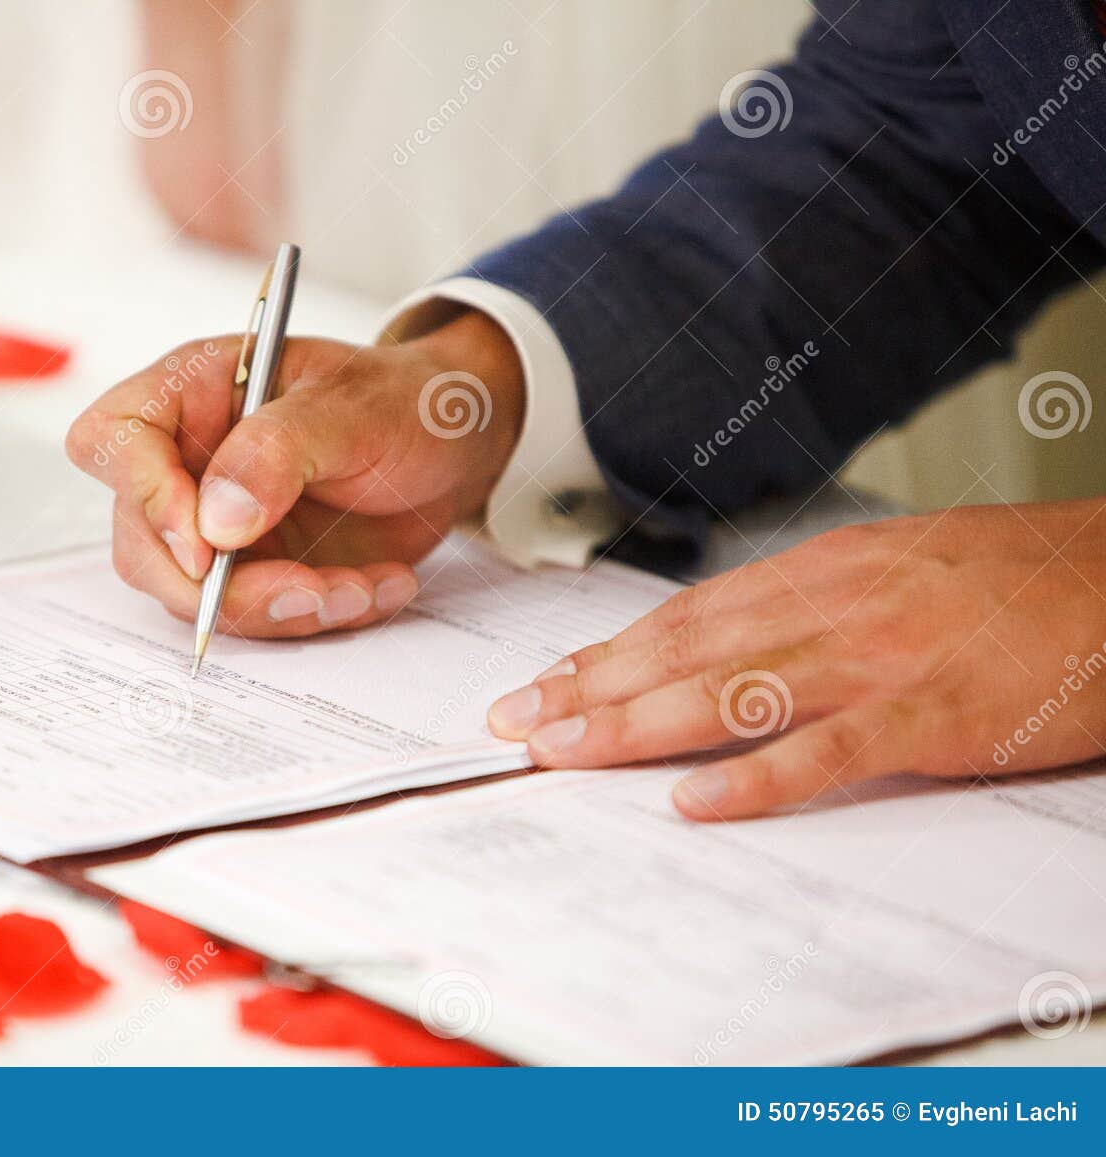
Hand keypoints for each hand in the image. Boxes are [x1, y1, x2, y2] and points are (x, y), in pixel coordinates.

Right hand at [66, 308, 523, 635]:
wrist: (455, 447)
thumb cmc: (401, 401)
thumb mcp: (353, 408)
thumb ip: (278, 452)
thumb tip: (213, 522)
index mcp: (193, 393)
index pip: (114, 441)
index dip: (144, 499)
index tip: (206, 546)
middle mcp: (188, 462)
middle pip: (143, 545)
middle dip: (221, 588)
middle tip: (305, 592)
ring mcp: (217, 525)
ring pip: (198, 597)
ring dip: (282, 610)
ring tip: (363, 587)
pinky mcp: (255, 572)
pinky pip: (259, 619)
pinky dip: (319, 617)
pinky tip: (377, 586)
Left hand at [486, 500, 1105, 819]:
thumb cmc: (1023, 579)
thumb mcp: (902, 569)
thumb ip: (817, 604)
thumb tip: (735, 640)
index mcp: (825, 571)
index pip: (687, 616)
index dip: (605, 651)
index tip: (542, 682)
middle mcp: (835, 604)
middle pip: (685, 649)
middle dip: (588, 688)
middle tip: (512, 722)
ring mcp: (883, 657)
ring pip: (732, 691)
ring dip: (635, 724)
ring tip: (560, 752)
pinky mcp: (937, 713)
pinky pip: (832, 749)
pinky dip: (760, 777)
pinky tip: (696, 801)